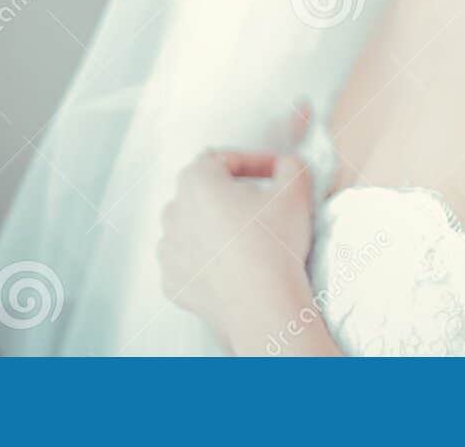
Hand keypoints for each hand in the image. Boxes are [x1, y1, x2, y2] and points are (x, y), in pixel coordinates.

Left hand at [157, 102, 315, 348]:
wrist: (263, 306)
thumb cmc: (275, 247)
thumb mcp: (296, 190)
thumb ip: (291, 164)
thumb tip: (287, 165)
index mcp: (197, 182)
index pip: (220, 158)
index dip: (251, 161)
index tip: (273, 174)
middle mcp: (173, 212)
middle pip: (200, 189)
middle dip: (228, 192)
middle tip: (258, 204)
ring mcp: (168, 249)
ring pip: (189, 225)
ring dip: (212, 225)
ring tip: (243, 236)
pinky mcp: (172, 281)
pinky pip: (186, 260)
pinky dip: (204, 258)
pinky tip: (230, 264)